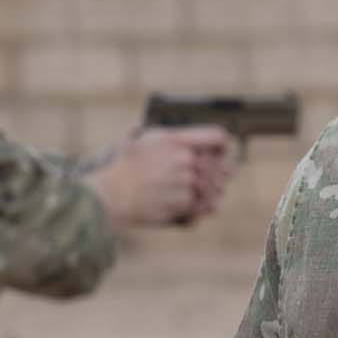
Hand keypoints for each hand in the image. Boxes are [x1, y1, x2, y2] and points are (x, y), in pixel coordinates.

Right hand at [88, 126, 235, 231]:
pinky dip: (202, 209)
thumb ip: (158, 134)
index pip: (216, 137)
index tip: (223, 153)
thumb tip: (156, 128)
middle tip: (227, 177)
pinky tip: (202, 209)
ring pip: (213, 188)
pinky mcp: (183, 201)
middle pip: (219, 166)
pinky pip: (202, 206)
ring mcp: (184, 181)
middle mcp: (183, 158)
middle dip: (221, 174)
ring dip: (214, 193)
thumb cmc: (122, 168)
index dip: (223, 146)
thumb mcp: (138, 141)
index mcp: (174, 140)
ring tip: (215, 197)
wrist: (111, 195)